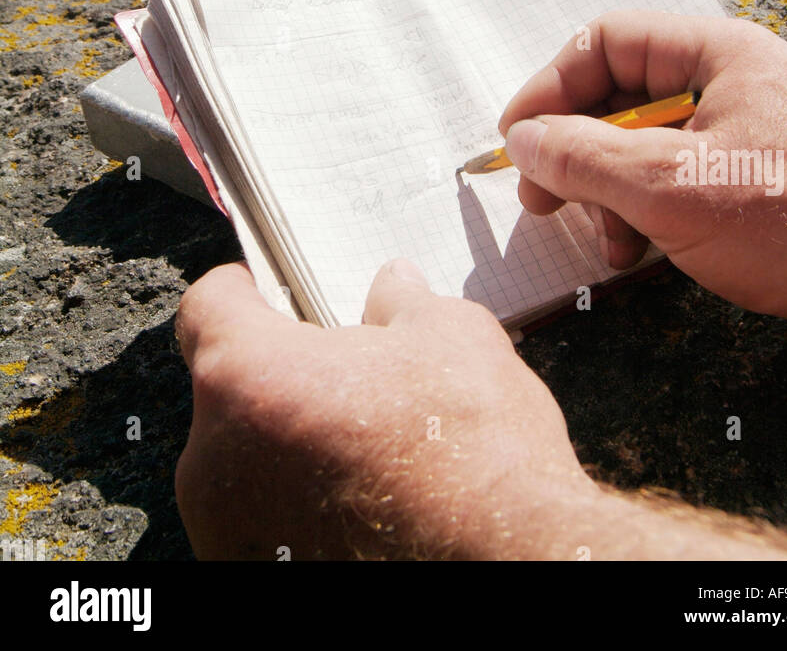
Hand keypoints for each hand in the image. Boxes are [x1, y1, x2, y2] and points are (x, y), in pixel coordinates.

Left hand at [174, 260, 593, 559]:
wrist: (506, 566)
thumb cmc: (473, 448)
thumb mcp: (449, 337)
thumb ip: (401, 303)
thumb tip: (391, 285)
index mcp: (248, 375)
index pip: (205, 308)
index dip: (239, 291)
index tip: (265, 292)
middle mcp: (212, 458)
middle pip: (225, 390)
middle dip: (278, 377)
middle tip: (345, 378)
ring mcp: (225, 531)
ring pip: (242, 461)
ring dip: (285, 446)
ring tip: (363, 450)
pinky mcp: (247, 577)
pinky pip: (259, 522)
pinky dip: (295, 508)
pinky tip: (361, 506)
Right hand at [499, 11, 786, 352]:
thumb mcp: (672, 187)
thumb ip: (587, 158)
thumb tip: (526, 141)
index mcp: (716, 54)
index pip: (608, 42)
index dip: (553, 87)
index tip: (519, 139)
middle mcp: (728, 83)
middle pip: (621, 95)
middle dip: (576, 150)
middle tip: (542, 198)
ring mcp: (741, 134)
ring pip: (643, 146)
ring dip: (608, 192)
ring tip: (603, 239)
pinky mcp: (750, 184)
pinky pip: (674, 182)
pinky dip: (643, 214)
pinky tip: (636, 253)